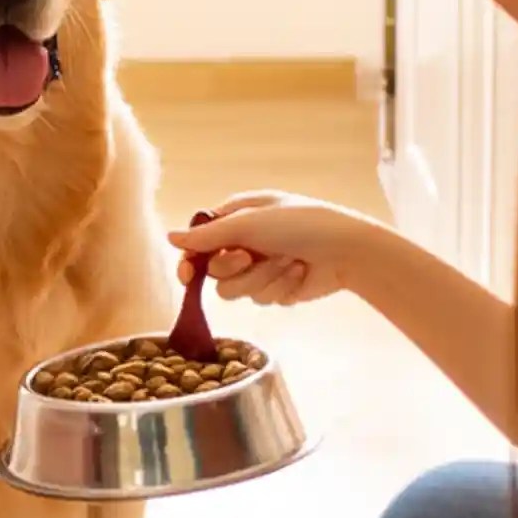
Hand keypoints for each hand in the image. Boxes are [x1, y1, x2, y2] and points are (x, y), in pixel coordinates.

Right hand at [167, 190, 374, 305]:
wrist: (346, 250)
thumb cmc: (301, 224)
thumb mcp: (250, 223)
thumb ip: (208, 235)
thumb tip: (171, 238)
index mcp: (236, 219)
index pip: (199, 243)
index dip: (191, 261)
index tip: (188, 276)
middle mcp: (245, 243)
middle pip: (214, 272)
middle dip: (234, 267)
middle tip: (251, 256)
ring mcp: (260, 268)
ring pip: (235, 291)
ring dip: (261, 277)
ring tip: (287, 261)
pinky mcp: (276, 290)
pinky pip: (261, 299)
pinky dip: (280, 286)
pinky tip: (299, 273)